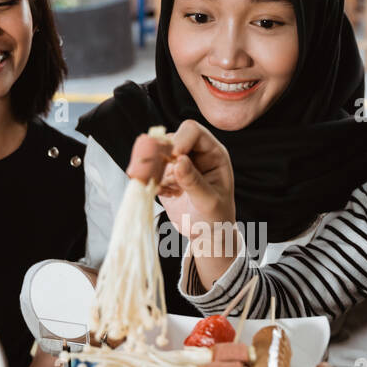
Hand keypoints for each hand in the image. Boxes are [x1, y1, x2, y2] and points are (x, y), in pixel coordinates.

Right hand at [156, 119, 236, 241]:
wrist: (206, 234)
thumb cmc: (216, 217)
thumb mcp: (209, 202)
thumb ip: (194, 181)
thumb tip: (179, 161)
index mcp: (213, 153)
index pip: (193, 131)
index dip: (180, 140)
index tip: (174, 158)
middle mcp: (195, 153)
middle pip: (169, 139)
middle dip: (162, 156)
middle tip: (163, 177)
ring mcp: (178, 164)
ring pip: (156, 155)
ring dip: (156, 171)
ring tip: (172, 191)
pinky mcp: (164, 176)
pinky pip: (149, 171)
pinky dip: (153, 183)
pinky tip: (169, 195)